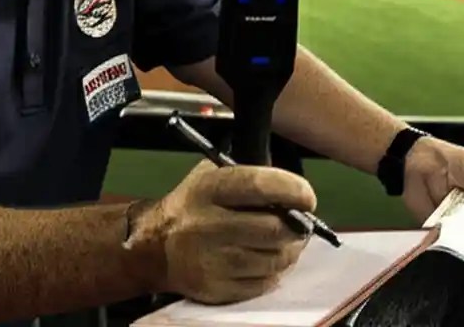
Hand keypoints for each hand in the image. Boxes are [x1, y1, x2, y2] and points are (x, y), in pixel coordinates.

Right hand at [129, 161, 315, 304]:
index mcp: (207, 191)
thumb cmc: (193, 206)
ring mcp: (212, 261)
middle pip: (273, 229)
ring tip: (286, 241)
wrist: (156, 249)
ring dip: (289, 250)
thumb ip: (247, 175)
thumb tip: (293, 190)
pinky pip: (264, 282)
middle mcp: (207, 226)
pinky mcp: (217, 289)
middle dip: (297, 226)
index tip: (307, 197)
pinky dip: (274, 271)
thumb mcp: (210, 176)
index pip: (258, 186)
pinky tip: (267, 259)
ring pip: (274, 259)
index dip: (292, 190)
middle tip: (301, 223)